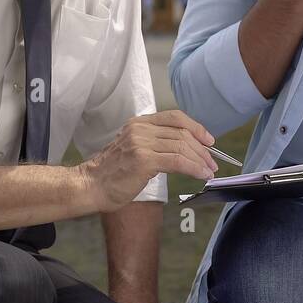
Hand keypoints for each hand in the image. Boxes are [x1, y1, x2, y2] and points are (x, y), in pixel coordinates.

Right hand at [81, 110, 217, 211]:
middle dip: (201, 148)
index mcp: (139, 123)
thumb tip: (184, 148)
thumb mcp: (133, 148)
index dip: (196, 127)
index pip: (175, 117)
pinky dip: (193, 168)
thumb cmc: (112, 173)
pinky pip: (177, 161)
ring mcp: (141, 143)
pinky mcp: (144, 160)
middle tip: (212, 162)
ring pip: (182, 146)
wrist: (91, 185)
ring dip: (200, 160)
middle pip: (182, 132)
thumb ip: (154, 143)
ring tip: (209, 171)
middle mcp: (140, 129)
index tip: (209, 140)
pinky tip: (200, 175)